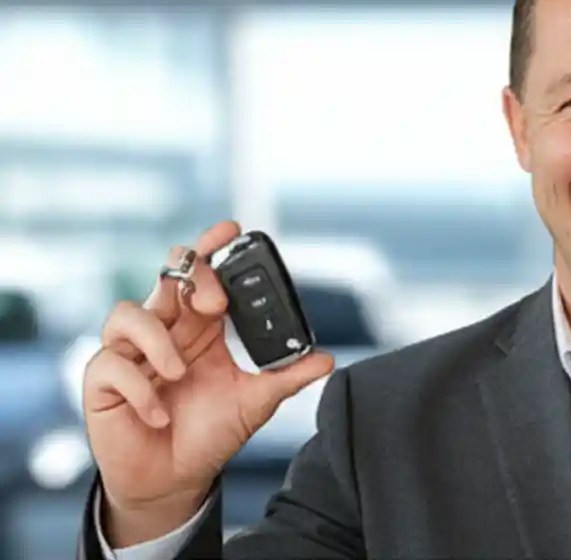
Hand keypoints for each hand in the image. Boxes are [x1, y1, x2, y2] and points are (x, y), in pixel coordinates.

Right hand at [83, 220, 334, 545]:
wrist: (175, 480)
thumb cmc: (209, 433)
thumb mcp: (256, 403)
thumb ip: (287, 378)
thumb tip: (326, 358)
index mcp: (200, 327)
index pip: (201, 274)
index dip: (211, 249)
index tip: (231, 230)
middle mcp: (165, 332)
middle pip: (165, 278)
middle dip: (188, 277)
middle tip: (214, 302)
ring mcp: (130, 354)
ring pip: (126, 314)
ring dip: (157, 339)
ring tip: (182, 371)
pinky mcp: (103, 383)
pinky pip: (110, 365)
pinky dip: (140, 387)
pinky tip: (160, 413)